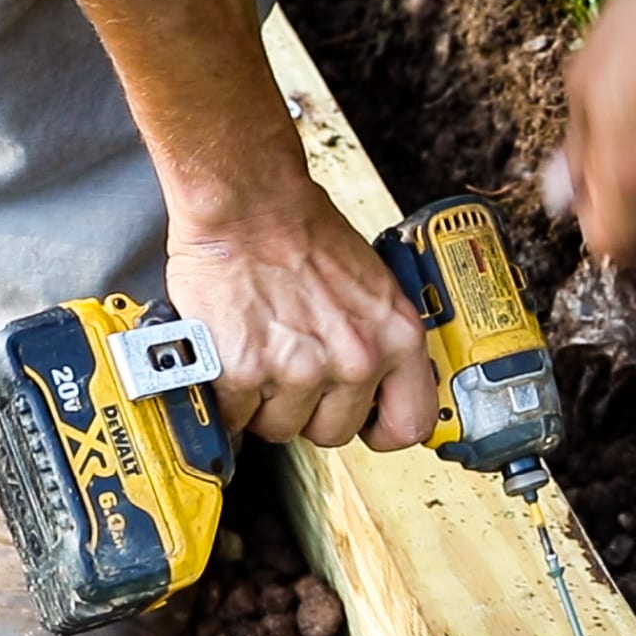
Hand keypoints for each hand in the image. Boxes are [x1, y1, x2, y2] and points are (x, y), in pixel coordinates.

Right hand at [163, 186, 436, 450]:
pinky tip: (231, 353)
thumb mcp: (373, 287)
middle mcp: (356, 359)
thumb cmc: (303, 233)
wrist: (249, 202)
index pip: (409, 425)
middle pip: (333, 432)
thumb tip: (375, 387)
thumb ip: (380, 341)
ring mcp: (300, 369)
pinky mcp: (245, 372)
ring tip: (260, 350)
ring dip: (264, 402)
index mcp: (397, 337)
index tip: (362, 420)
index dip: (379, 428)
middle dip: (309, 409)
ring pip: (280, 427)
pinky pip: (235, 416)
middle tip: (292, 366)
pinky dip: (226, 393)